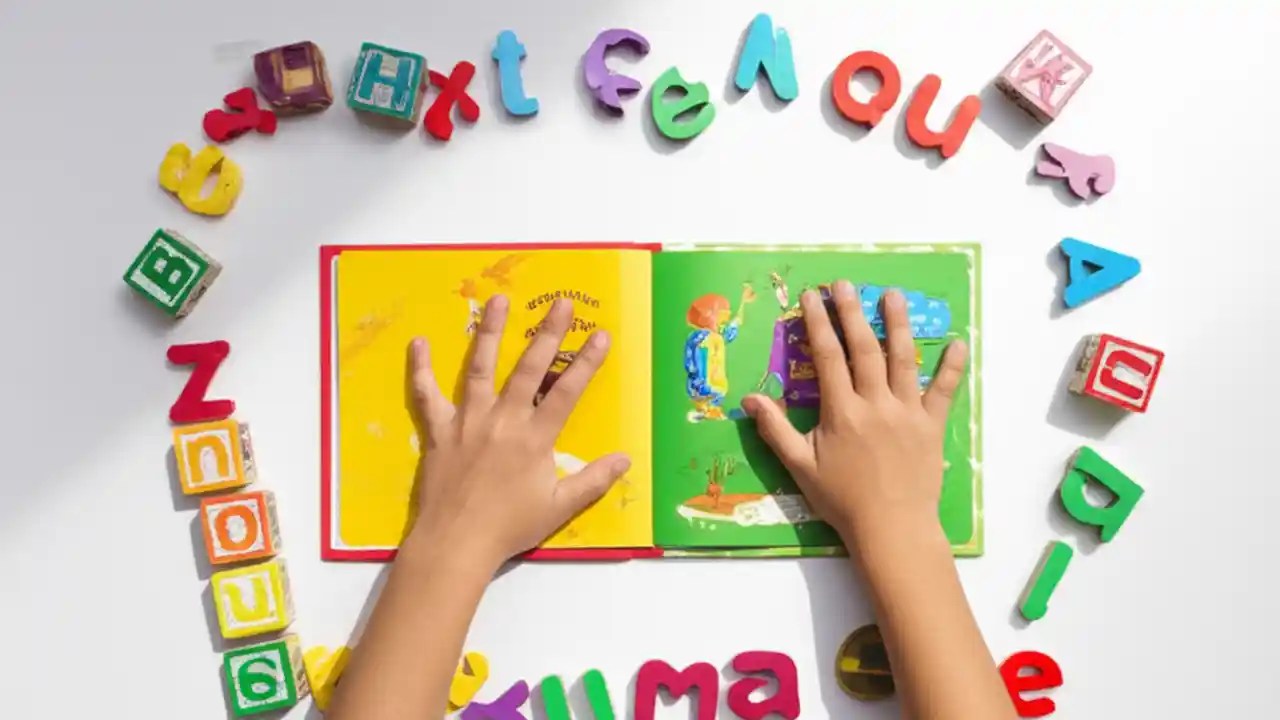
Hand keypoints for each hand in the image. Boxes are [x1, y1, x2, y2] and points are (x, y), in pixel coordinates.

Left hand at [407, 295, 629, 571]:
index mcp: (534, 438)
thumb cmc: (508, 527)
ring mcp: (468, 420)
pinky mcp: (439, 430)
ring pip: (480, 367)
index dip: (586, 362)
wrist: (456, 542)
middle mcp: (503, 420)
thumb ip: (593, 481)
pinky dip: (421, 369)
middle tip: (561, 302)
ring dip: (490, 331)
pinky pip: (426, 394)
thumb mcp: (559, 508)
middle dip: (547, 332)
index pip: (566, 392)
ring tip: (499, 301)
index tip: (600, 334)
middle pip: (529, 368)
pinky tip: (419, 343)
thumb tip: (625, 459)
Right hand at [741, 281, 967, 546]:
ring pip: (903, 360)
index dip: (818, 324)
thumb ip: (775, 429)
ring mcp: (907, 412)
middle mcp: (876, 404)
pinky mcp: (932, 426)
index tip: (812, 297)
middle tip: (845, 284)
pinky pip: (944, 391)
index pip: (827, 357)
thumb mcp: (800, 466)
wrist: (891, 529)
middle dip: (852, 312)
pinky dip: (951, 366)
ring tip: (892, 295)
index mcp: (842, 412)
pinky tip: (957, 342)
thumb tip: (749, 399)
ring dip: (898, 324)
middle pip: (864, 348)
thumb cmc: (843, 500)